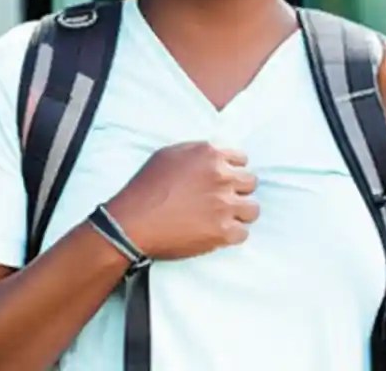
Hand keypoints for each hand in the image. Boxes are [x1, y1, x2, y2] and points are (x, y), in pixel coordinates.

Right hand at [103, 142, 258, 259]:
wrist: (132, 222)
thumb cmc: (145, 187)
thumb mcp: (169, 154)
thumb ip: (197, 151)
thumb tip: (215, 156)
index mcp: (210, 155)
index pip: (242, 159)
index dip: (231, 170)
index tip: (222, 180)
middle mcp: (222, 177)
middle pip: (250, 183)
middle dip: (238, 190)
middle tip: (222, 199)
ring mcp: (224, 205)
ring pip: (252, 208)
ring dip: (240, 212)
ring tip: (223, 217)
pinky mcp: (222, 231)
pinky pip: (243, 232)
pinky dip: (232, 233)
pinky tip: (218, 232)